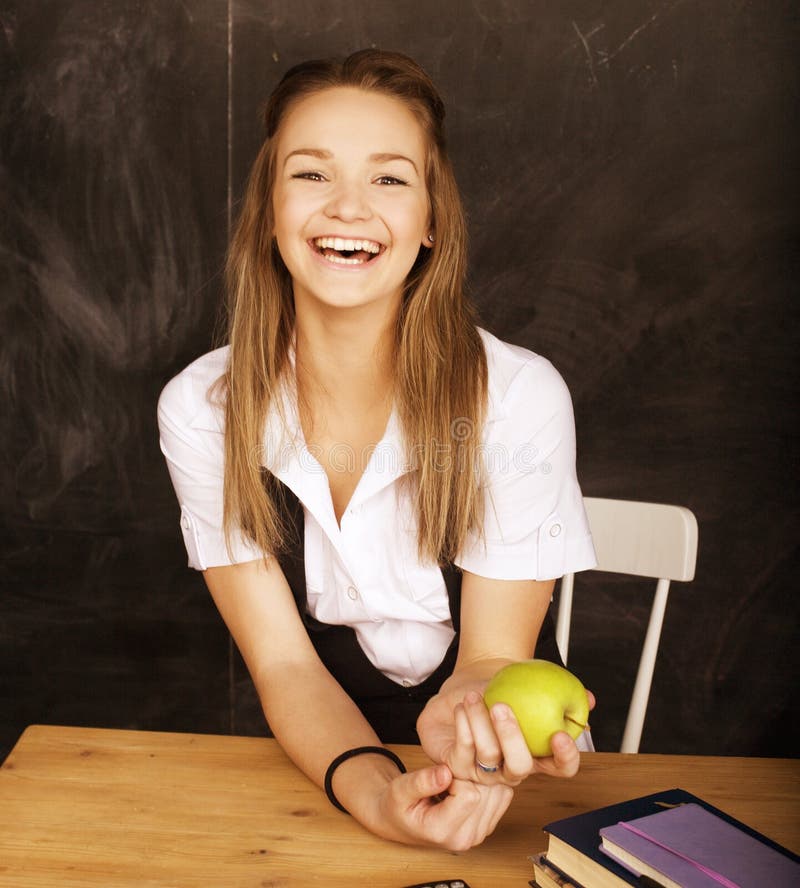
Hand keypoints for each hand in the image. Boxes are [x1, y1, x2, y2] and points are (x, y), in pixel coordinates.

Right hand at [368, 763, 513, 850]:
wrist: (400, 820)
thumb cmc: (398, 805)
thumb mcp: (400, 790)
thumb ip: (421, 782)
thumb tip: (445, 772)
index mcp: (443, 832)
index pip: (469, 795)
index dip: (457, 776)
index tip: (442, 774)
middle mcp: (465, 838)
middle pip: (486, 794)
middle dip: (470, 776)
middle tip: (449, 776)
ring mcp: (479, 834)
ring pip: (498, 793)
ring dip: (480, 780)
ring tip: (456, 781)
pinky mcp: (487, 826)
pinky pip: (503, 797)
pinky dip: (489, 784)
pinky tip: (468, 783)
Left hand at [418, 682, 595, 785]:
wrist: (468, 689)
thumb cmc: (505, 691)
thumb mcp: (534, 686)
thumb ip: (562, 692)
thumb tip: (590, 699)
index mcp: (538, 754)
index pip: (561, 768)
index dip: (565, 757)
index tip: (559, 734)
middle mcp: (513, 767)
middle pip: (520, 767)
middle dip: (511, 737)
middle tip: (501, 707)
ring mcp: (487, 771)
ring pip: (488, 756)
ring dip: (480, 721)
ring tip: (473, 696)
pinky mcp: (461, 766)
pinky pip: (463, 750)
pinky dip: (463, 724)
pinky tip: (462, 705)